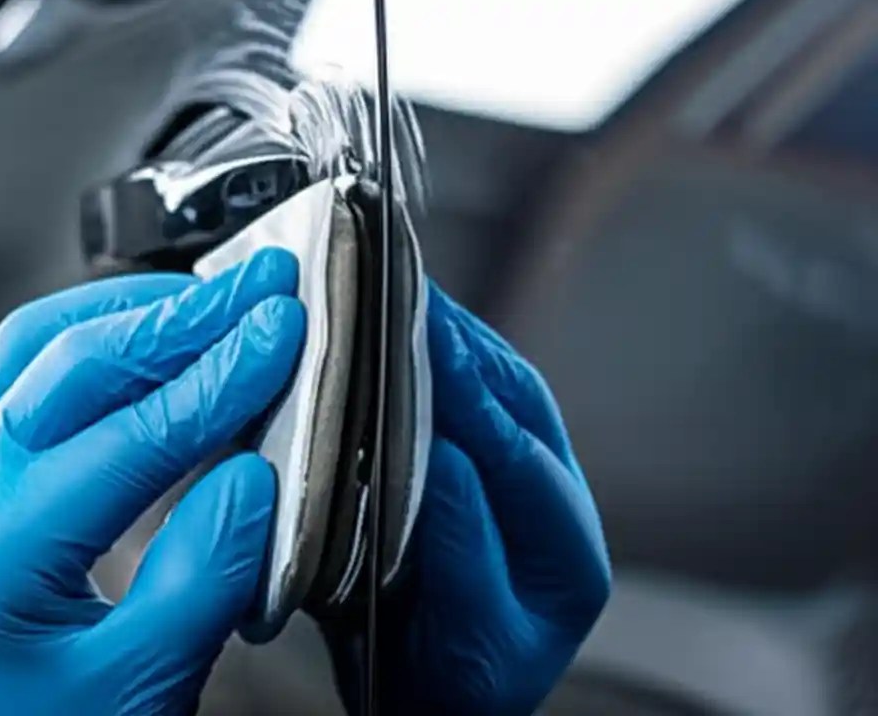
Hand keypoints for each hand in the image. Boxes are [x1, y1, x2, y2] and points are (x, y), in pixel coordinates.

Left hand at [0, 249, 305, 715]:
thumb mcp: (131, 692)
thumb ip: (199, 582)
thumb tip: (253, 481)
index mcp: (0, 551)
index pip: (133, 433)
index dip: (222, 376)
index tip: (283, 331)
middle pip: (78, 361)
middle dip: (188, 313)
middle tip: (262, 281)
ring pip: (35, 344)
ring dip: (132, 308)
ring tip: (209, 293)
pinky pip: (15, 366)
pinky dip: (85, 332)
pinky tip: (131, 329)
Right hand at [331, 281, 610, 714]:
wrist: (439, 711)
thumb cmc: (456, 691)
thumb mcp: (470, 640)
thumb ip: (465, 549)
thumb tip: (444, 451)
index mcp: (569, 554)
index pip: (519, 453)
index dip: (470, 394)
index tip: (427, 340)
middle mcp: (554, 509)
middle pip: (518, 400)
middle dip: (466, 343)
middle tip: (412, 291)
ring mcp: (520, 491)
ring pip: (496, 395)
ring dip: (452, 344)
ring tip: (404, 297)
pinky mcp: (480, 482)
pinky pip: (463, 412)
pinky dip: (431, 372)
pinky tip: (396, 345)